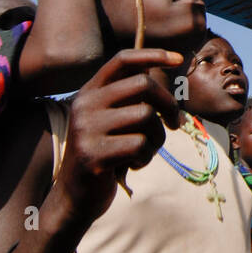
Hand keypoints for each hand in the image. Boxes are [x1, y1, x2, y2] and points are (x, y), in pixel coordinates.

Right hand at [47, 50, 182, 232]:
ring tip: (145, 152)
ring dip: (157, 137)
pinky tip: (133, 165)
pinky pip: (140, 145)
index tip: (177, 58)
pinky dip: (146, 157)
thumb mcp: (112, 121)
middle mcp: (84, 104)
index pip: (122, 60)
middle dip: (168, 104)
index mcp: (89, 92)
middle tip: (174, 123)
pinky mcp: (93, 154)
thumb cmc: (104, 155)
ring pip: (146, 116)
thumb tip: (165, 77)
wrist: (74, 197)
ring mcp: (86, 129)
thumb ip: (130, 100)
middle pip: (143, 84)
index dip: (152, 55)